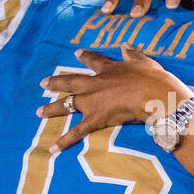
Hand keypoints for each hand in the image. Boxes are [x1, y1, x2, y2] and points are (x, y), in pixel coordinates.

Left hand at [36, 45, 192, 151]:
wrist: (155, 96)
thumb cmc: (153, 79)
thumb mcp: (143, 62)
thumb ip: (132, 54)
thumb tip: (125, 45)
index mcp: (109, 68)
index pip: (94, 60)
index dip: (85, 56)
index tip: (77, 53)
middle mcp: (96, 84)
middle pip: (71, 81)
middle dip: (57, 82)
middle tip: (43, 83)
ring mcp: (93, 101)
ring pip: (67, 104)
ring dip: (52, 108)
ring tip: (39, 112)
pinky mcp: (95, 119)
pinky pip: (77, 132)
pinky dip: (64, 141)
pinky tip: (52, 148)